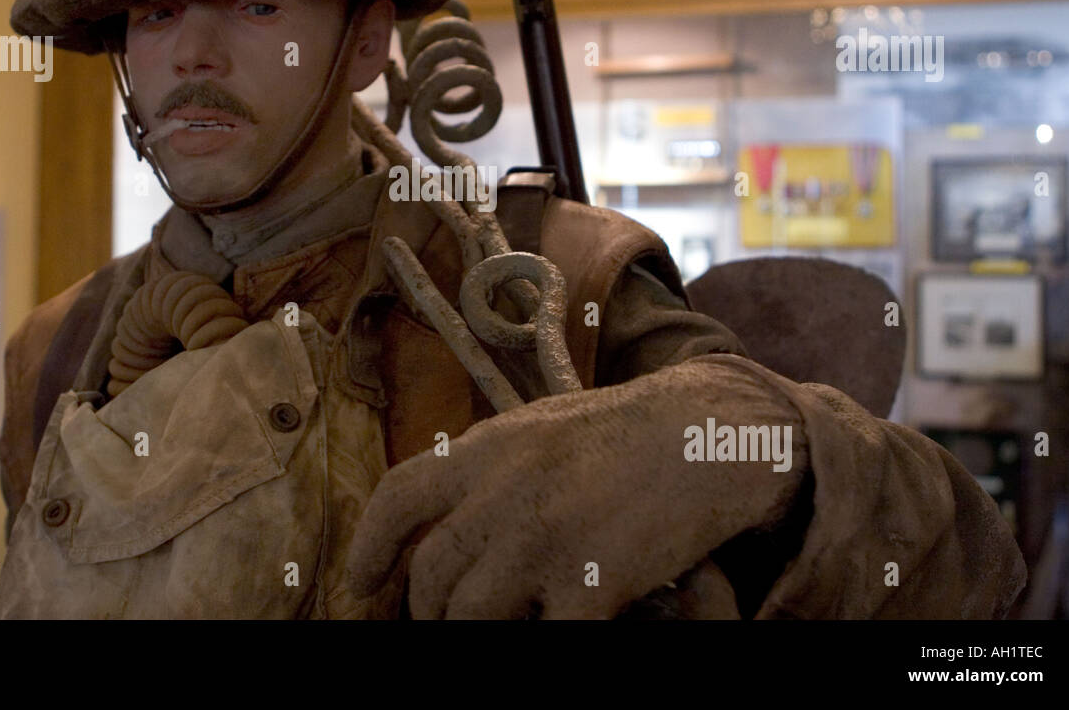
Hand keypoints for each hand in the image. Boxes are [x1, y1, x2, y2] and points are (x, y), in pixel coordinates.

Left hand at [345, 354, 808, 618]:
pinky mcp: (588, 584)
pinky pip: (542, 640)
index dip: (369, 548)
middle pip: (432, 577)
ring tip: (507, 624)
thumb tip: (443, 517)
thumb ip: (488, 468)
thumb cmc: (626, 433)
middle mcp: (501, 493)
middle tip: (446, 624)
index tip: (360, 584)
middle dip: (430, 613)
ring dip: (480, 631)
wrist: (707, 434)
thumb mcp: (541, 428)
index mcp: (484, 449)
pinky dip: (543, 640)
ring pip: (471, 618)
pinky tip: (562, 627)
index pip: (398, 499)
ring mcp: (541, 540)